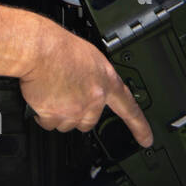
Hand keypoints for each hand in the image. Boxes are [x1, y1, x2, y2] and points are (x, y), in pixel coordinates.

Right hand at [17, 20, 153, 147]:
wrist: (39, 48)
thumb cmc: (59, 47)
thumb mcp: (89, 57)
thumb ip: (94, 78)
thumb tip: (89, 87)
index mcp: (106, 81)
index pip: (130, 108)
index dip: (139, 126)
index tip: (146, 139)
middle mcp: (94, 98)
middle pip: (90, 121)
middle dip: (78, 114)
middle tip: (67, 97)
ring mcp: (75, 108)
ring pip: (67, 124)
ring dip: (59, 114)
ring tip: (52, 92)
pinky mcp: (56, 114)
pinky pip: (49, 124)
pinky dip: (44, 115)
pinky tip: (42, 98)